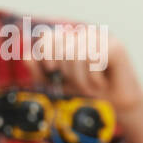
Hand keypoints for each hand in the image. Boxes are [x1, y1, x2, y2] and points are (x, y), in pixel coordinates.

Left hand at [28, 28, 142, 118]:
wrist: (113, 106)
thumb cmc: (85, 93)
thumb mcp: (56, 84)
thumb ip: (38, 71)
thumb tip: (27, 56)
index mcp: (69, 40)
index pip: (49, 37)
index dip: (46, 53)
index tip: (51, 69)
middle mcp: (84, 36)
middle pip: (62, 47)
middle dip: (66, 72)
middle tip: (79, 83)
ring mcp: (101, 39)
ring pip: (77, 54)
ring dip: (81, 79)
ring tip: (90, 86)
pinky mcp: (116, 47)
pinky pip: (93, 58)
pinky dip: (93, 77)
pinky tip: (101, 83)